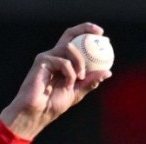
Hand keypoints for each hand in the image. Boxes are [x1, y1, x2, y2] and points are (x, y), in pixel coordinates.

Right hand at [0, 22, 110, 138]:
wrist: (38, 113)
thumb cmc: (53, 104)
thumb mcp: (77, 92)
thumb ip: (90, 82)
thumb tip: (108, 72)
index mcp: (62, 61)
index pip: (74, 41)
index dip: (86, 33)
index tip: (101, 34)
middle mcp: (54, 56)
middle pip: (69, 34)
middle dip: (85, 29)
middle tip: (100, 34)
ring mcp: (47, 57)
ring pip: (69, 47)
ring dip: (79, 62)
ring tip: (81, 77)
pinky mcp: (42, 61)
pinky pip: (63, 62)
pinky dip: (70, 73)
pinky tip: (68, 84)